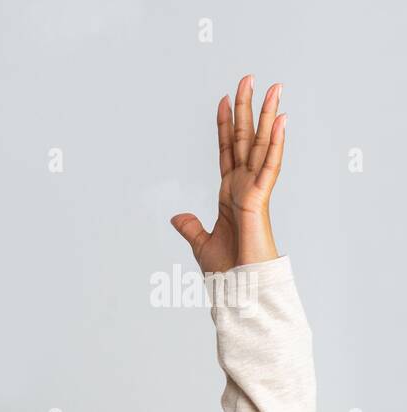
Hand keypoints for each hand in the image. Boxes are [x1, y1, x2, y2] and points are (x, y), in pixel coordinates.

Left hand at [171, 74, 285, 274]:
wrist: (236, 287)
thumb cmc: (226, 269)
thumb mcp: (200, 243)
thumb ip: (190, 227)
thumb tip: (177, 216)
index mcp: (230, 192)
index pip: (226, 150)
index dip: (224, 124)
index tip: (224, 99)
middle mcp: (244, 186)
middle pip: (245, 138)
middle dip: (247, 108)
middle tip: (249, 77)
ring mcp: (254, 191)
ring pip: (261, 145)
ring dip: (267, 115)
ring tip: (274, 87)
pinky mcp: (260, 200)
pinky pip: (270, 166)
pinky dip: (275, 143)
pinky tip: (280, 120)